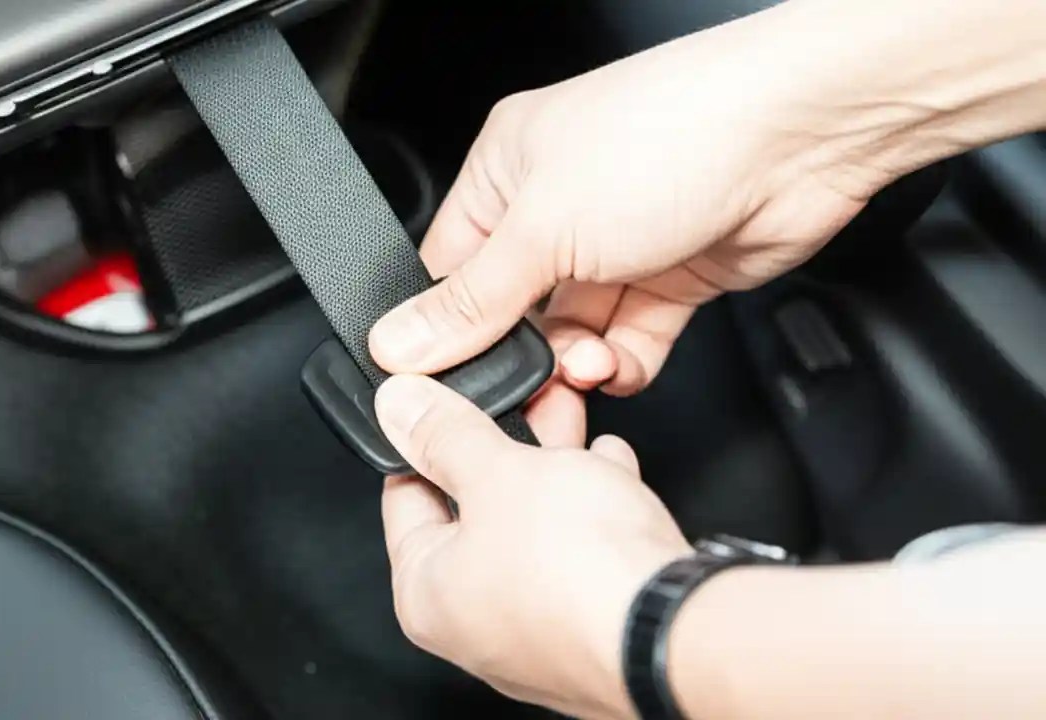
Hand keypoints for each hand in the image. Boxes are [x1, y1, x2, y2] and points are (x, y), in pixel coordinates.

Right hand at [370, 16, 881, 429]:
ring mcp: (619, 242)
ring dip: (578, 363)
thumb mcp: (543, 226)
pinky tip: (622, 364)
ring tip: (588, 366)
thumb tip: (399, 341)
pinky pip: (629, 341)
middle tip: (531, 386)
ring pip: (573, 334)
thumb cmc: (672, 133)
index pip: (451, 269)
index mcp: (507, 170)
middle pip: (514, 311)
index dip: (448, 328)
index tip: (450, 378)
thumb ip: (472, 300)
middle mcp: (559, 205)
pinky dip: (623, 364)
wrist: (801, 135)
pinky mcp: (673, 276)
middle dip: (523, 355)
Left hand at [376, 374, 689, 718]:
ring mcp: (540, 631)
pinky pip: (584, 553)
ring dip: (556, 471)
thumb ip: (444, 433)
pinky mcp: (597, 626)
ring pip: (536, 527)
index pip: (405, 499)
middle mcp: (475, 625)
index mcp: (426, 595)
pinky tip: (610, 469)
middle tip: (522, 402)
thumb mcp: (496, 471)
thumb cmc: (576, 567)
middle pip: (476, 512)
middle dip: (507, 447)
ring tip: (571, 422)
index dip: (424, 439)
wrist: (677, 627)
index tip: (441, 403)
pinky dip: (594, 508)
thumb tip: (398, 407)